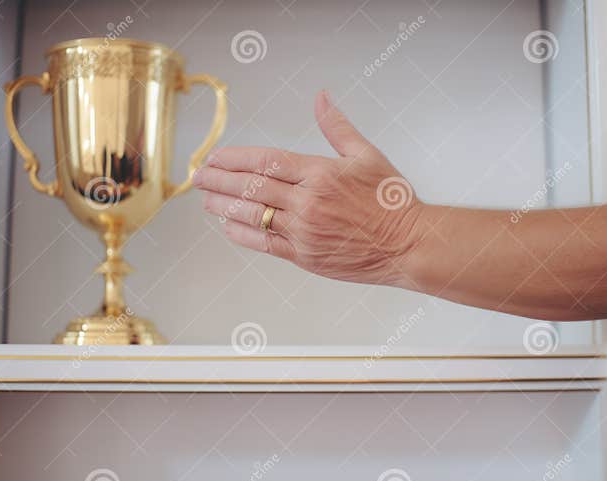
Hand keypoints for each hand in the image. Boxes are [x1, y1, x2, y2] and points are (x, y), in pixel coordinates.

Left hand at [193, 90, 424, 286]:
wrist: (408, 245)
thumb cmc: (391, 202)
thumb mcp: (367, 155)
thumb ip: (337, 127)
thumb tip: (321, 98)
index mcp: (321, 173)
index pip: (266, 161)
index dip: (234, 158)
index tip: (215, 157)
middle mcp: (308, 202)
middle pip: (252, 187)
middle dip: (219, 180)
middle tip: (198, 176)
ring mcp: (304, 231)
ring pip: (253, 215)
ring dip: (224, 206)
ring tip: (206, 199)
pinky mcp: (305, 256)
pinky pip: (265, 244)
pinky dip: (243, 234)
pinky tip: (228, 226)